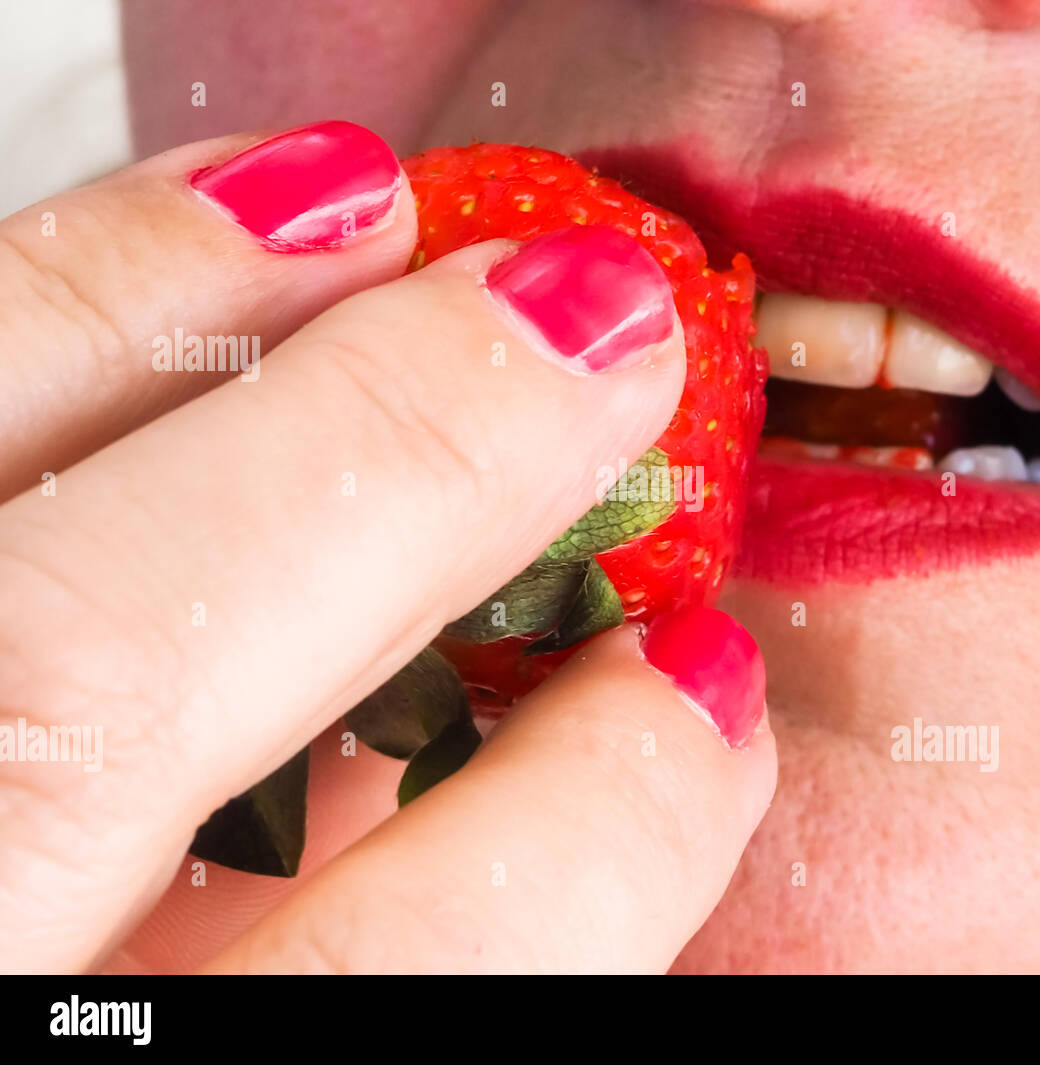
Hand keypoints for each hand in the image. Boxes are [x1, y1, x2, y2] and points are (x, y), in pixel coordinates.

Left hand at [0, 122, 775, 972]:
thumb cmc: (120, 1035)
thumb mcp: (287, 1052)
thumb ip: (449, 943)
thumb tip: (640, 747)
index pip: (390, 997)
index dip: (589, 830)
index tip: (707, 686)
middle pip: (78, 705)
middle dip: (394, 468)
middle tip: (603, 326)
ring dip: (145, 308)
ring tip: (354, 199)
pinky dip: (9, 314)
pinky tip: (132, 246)